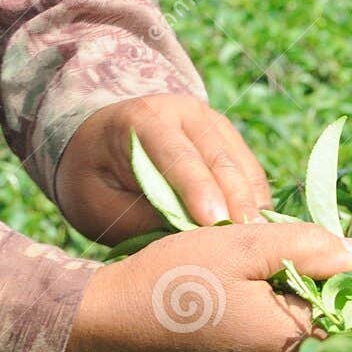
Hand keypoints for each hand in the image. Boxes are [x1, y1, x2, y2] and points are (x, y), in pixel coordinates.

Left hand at [55, 95, 270, 244]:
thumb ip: (136, 219)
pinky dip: (255, 198)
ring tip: (258, 240)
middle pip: (218, 158)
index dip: (197, 189)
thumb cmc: (92, 176)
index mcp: (143, 118)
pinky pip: (248, 169)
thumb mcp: (96, 203)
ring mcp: (210, 121)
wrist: (98, 142)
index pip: (176, 155)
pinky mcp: (226, 137)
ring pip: (240, 164)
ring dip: (251, 202)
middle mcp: (183, 111)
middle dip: (235, 200)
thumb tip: (187, 240)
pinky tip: (256, 230)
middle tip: (248, 239)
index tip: (214, 222)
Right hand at [63, 222, 351, 351]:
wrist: (107, 324)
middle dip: (306, 305)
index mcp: (290, 344)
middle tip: (265, 276)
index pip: (345, 315)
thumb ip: (308, 247)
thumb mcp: (243, 244)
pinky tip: (225, 326)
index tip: (302, 262)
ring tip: (241, 298)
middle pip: (321, 342)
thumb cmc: (176, 278)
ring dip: (281, 329)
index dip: (333, 284)